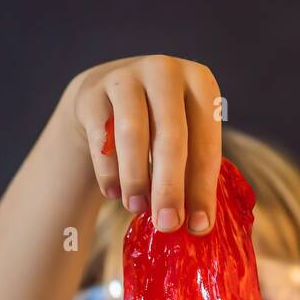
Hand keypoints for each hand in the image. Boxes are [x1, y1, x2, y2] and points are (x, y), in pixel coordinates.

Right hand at [68, 55, 222, 234]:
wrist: (109, 94)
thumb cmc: (159, 124)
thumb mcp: (185, 137)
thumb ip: (193, 174)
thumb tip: (198, 226)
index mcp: (201, 82)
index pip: (206, 142)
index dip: (203, 188)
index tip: (199, 227)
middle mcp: (165, 71)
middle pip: (171, 137)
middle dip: (170, 188)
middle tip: (168, 225)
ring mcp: (126, 78)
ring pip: (132, 135)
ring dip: (136, 179)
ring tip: (138, 208)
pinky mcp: (94, 93)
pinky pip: (100, 140)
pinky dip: (108, 172)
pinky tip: (114, 193)